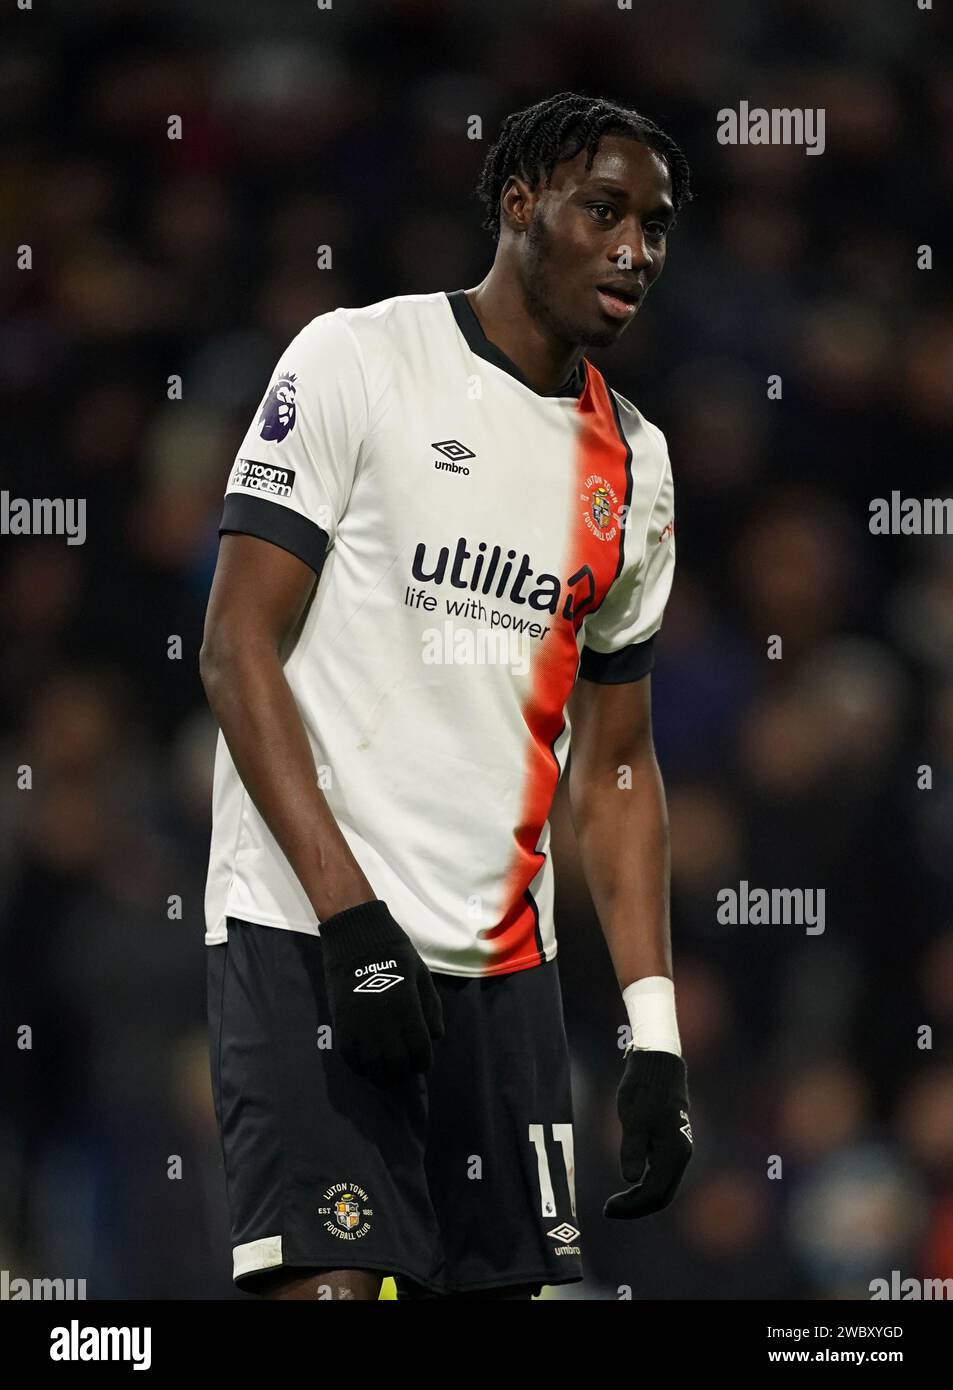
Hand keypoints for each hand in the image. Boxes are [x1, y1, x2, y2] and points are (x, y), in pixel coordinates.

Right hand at [319, 899, 444, 1087]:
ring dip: (382, 1075)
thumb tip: (435, 1036)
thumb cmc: (394, 953)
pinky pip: (350, 1058)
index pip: (419, 1052)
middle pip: (396, 1065)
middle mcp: (383, 1023)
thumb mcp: (421, 975)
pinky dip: (360, 1067)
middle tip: (404, 1069)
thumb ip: (431, 1007)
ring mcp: (359, 1026)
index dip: (423, 1061)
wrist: (355, 938)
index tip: (421, 1060)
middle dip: (403, 1072)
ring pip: (372, 1067)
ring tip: (386, 1073)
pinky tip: (367, 1065)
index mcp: (407, 1010)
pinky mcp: (341, 1025)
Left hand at [604, 1048, 692, 1218]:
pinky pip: (661, 1175)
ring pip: (663, 1186)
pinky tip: (629, 1183)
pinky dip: (645, 1184)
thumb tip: (631, 1180)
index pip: (654, 1194)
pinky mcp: (671, 1144)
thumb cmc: (644, 1089)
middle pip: (661, 1196)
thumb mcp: (633, 1118)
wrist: (658, 1065)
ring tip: (615, 1201)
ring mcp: (678, 1150)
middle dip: (636, 1207)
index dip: (631, 1207)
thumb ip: (633, 1150)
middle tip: (608, 1209)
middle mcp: (681, 1156)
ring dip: (640, 1197)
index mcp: (674, 1153)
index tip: (607, 1209)